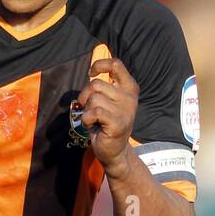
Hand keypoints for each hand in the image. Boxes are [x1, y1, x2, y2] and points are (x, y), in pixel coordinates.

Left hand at [74, 57, 138, 171]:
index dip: (100, 65)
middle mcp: (129, 97)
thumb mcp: (108, 100)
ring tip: (94, 119)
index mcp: (129, 88)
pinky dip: (87, 119)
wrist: (114, 151)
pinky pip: (93, 112)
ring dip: (87, 110)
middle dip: (85, 96)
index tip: (91, 73)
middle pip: (96, 84)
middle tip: (89, 108)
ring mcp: (125, 110)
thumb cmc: (106, 123)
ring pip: (93, 99)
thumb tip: (91, 73)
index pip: (116, 65)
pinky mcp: (117, 123)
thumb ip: (103, 86)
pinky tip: (93, 125)